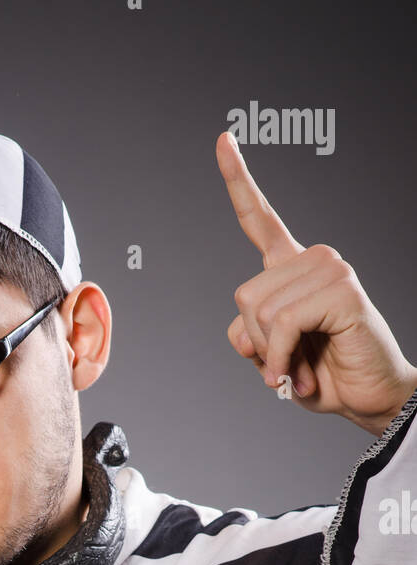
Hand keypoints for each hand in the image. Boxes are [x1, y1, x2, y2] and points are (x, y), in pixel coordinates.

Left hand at [216, 130, 416, 435]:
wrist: (368, 397)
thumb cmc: (322, 375)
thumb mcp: (270, 356)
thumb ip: (249, 337)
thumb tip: (244, 330)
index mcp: (291, 269)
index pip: (259, 221)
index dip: (238, 181)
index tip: (223, 140)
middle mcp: (312, 260)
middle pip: (245, 296)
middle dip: (257, 343)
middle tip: (286, 366)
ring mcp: (330, 270)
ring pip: (261, 312)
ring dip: (272, 354)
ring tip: (300, 370)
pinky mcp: (342, 290)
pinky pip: (284, 325)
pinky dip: (283, 358)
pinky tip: (300, 376)